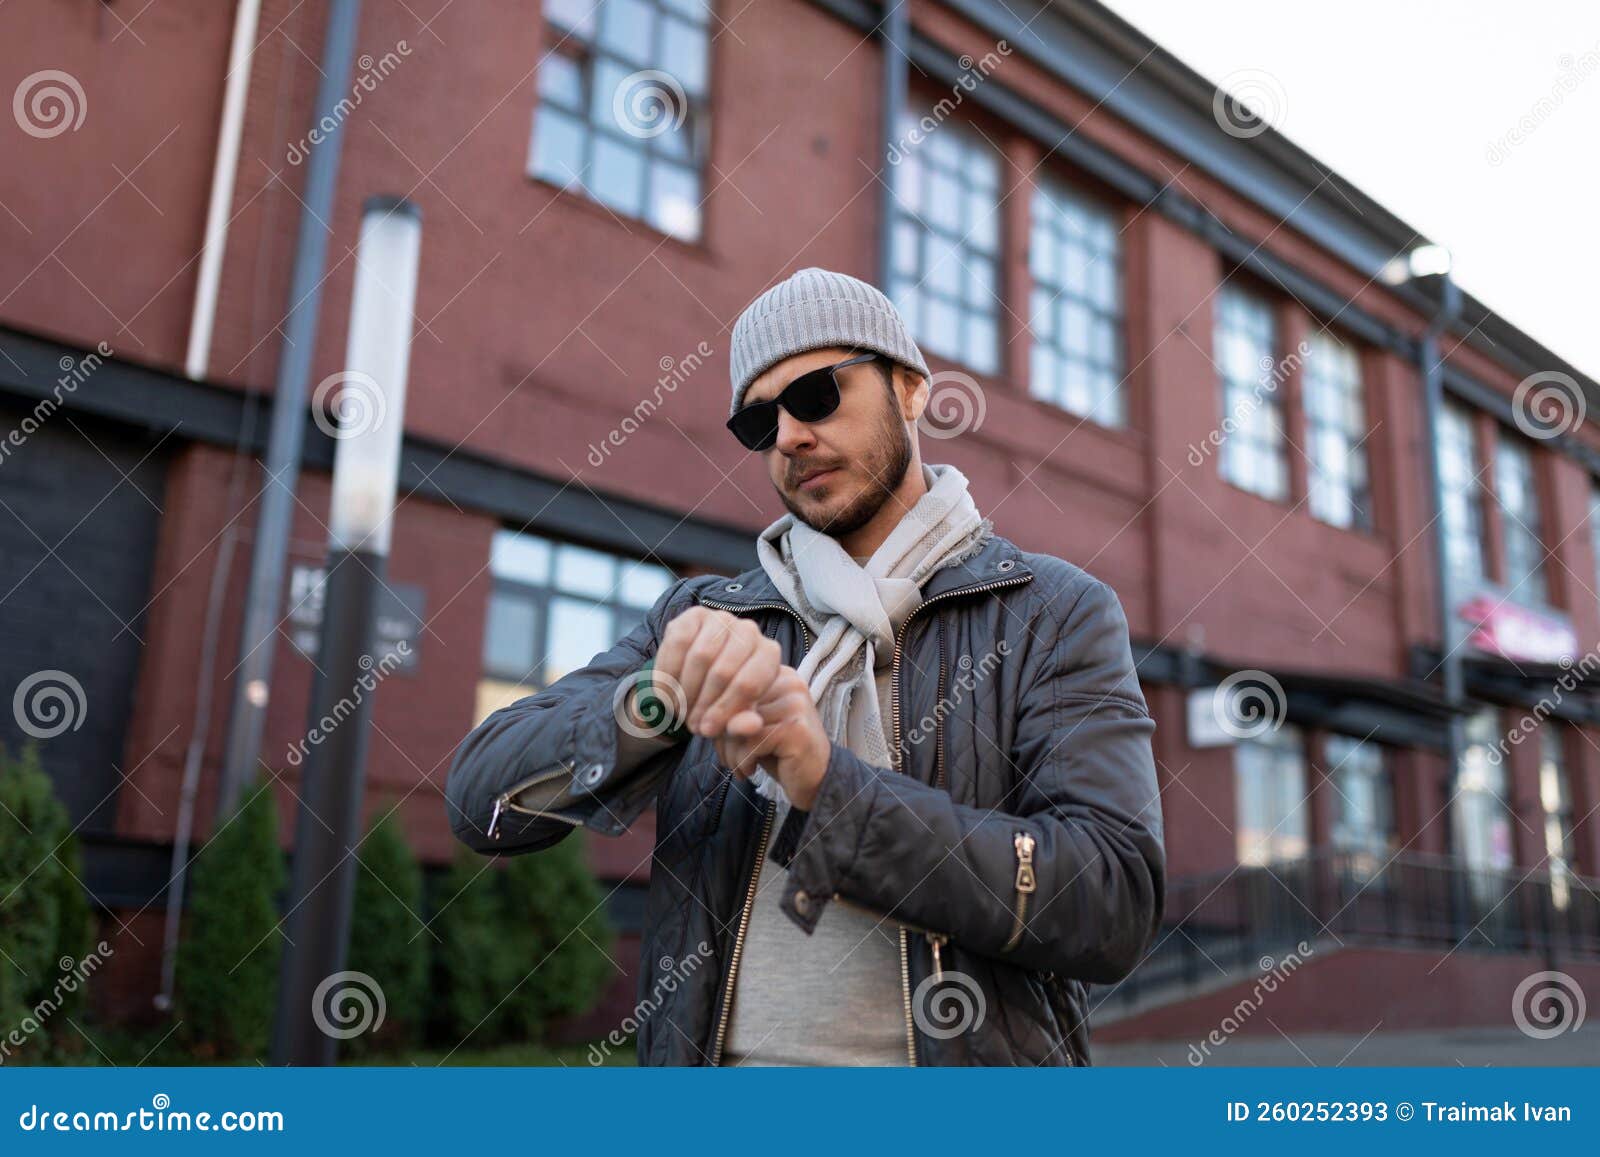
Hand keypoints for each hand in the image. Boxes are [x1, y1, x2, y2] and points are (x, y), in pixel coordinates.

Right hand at [652, 606, 782, 738]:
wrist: (702, 675)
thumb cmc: (726, 697)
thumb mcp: (737, 715)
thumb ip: (744, 722)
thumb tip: (749, 726)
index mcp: (768, 655)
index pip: (748, 684)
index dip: (725, 711)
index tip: (708, 731)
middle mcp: (749, 631)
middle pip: (723, 672)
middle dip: (703, 704)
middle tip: (692, 724)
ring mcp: (722, 619)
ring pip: (700, 657)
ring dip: (685, 690)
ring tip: (680, 711)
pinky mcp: (694, 615)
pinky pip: (678, 644)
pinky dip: (669, 673)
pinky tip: (667, 692)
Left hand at [713, 665, 830, 810]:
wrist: (816, 779)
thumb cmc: (779, 751)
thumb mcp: (750, 728)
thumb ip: (730, 717)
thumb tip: (707, 722)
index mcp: (777, 674)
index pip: (731, 686)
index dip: (717, 715)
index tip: (718, 739)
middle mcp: (789, 682)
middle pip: (734, 704)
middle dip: (722, 737)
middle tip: (729, 759)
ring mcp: (794, 703)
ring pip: (739, 725)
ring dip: (732, 753)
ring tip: (740, 766)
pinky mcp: (795, 728)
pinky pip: (751, 742)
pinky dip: (743, 762)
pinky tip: (750, 771)